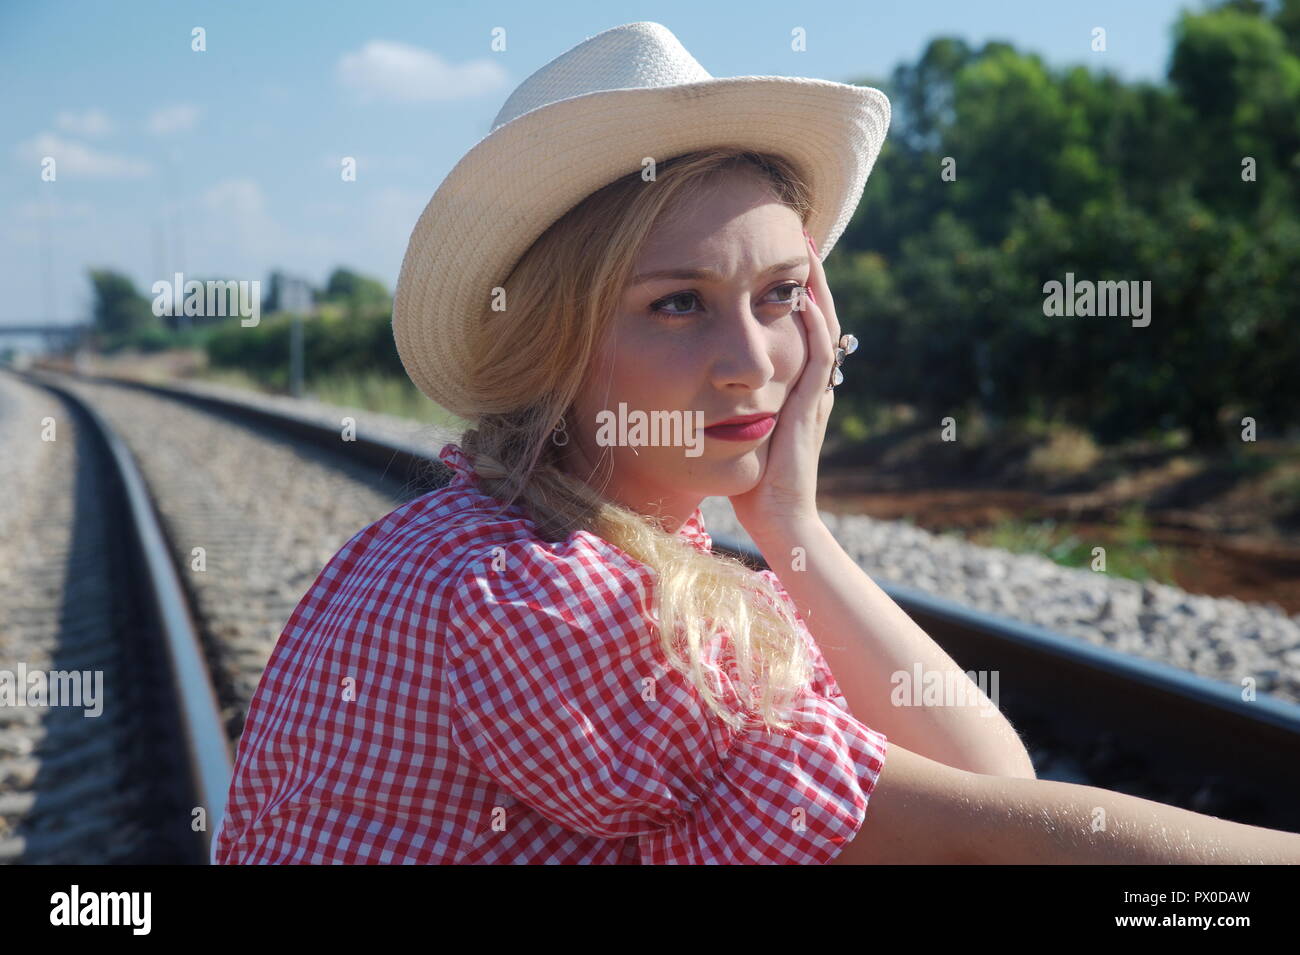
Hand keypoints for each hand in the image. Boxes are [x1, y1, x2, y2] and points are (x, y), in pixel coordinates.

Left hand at [728, 228, 839, 541]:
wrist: (773, 517)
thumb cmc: (748, 481)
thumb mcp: (732, 428)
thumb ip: (719, 402)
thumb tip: (683, 379)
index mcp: (792, 386)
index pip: (798, 325)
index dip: (790, 288)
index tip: (774, 253)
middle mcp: (809, 384)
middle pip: (817, 315)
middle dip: (808, 275)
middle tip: (799, 234)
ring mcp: (814, 394)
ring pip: (825, 327)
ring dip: (816, 288)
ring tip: (805, 250)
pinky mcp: (810, 409)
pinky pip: (820, 358)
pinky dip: (814, 327)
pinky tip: (802, 300)